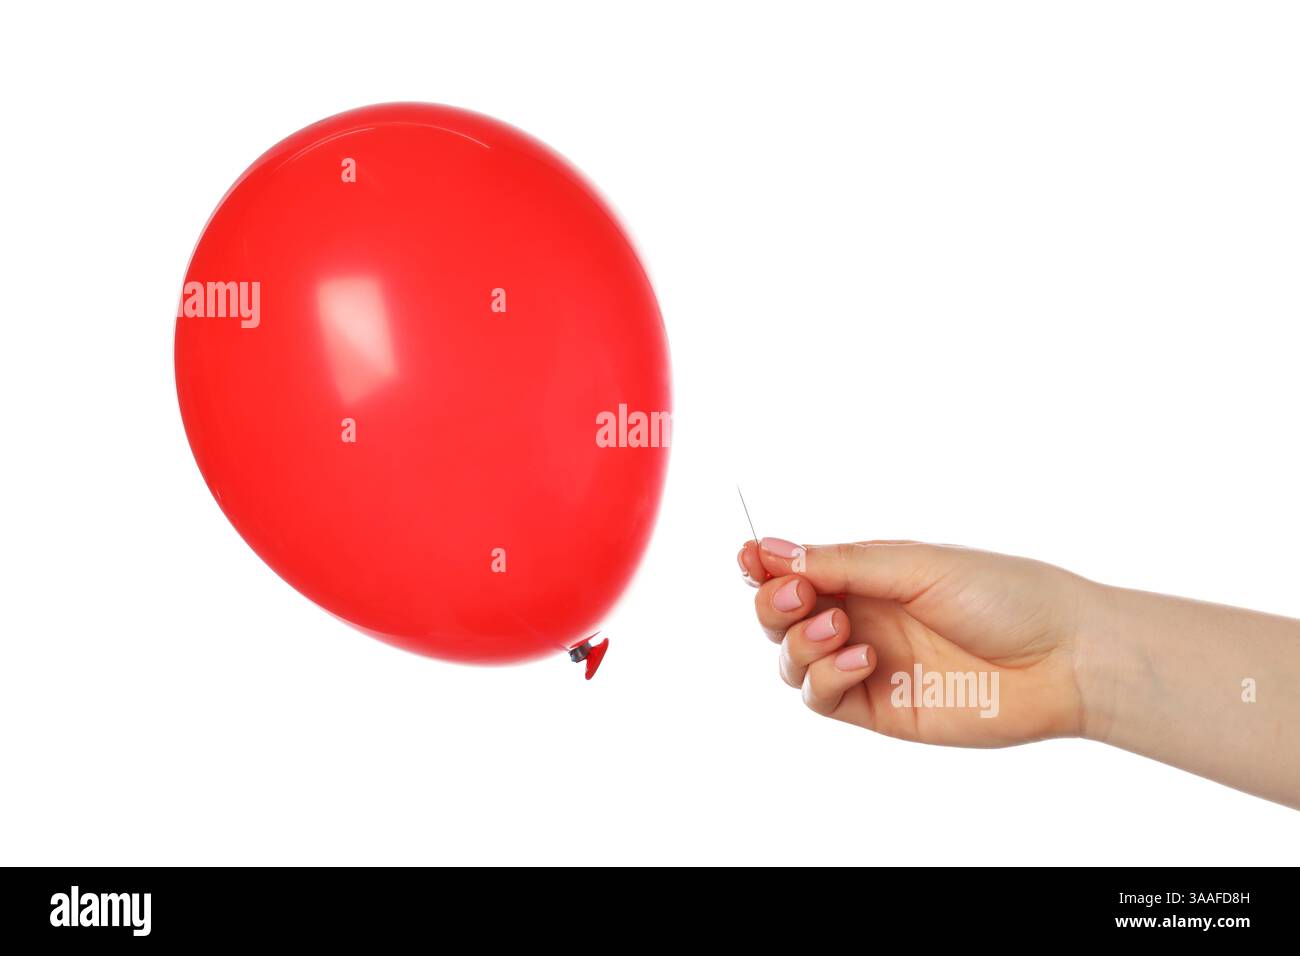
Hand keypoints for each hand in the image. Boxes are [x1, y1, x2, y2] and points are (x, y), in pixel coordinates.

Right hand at [739, 537, 1091, 746]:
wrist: (1065, 656)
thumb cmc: (1005, 594)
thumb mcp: (916, 563)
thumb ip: (842, 563)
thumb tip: (772, 550)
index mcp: (870, 574)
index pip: (797, 569)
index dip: (765, 565)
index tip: (750, 557)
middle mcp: (862, 616)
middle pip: (782, 615)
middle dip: (773, 602)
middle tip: (795, 593)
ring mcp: (868, 663)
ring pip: (793, 659)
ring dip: (799, 640)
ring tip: (841, 626)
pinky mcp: (880, 708)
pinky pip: (823, 697)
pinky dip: (827, 675)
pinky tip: (863, 657)